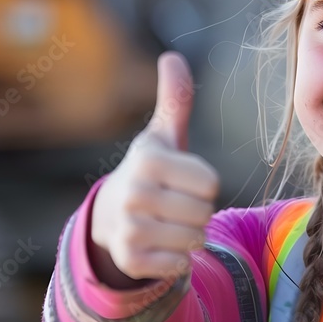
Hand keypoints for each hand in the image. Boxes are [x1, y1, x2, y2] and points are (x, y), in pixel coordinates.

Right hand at [90, 51, 219, 282]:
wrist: (112, 215)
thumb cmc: (150, 170)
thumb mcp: (163, 135)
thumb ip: (175, 99)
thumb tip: (172, 56)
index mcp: (147, 159)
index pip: (210, 183)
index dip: (202, 184)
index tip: (180, 180)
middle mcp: (134, 193)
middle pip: (205, 212)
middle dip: (197, 211)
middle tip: (173, 204)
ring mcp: (129, 229)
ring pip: (195, 240)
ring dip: (188, 235)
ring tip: (166, 223)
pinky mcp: (130, 260)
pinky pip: (180, 265)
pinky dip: (176, 258)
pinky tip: (157, 245)